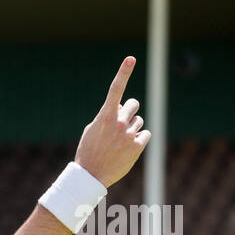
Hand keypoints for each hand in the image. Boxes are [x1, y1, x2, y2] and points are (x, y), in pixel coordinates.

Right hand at [74, 56, 151, 187]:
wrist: (90, 176)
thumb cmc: (89, 150)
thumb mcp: (92, 129)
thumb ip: (108, 115)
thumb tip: (124, 106)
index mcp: (105, 116)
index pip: (116, 90)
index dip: (123, 72)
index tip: (131, 58)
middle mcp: (118, 122)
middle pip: (133, 105)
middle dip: (129, 111)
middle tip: (121, 122)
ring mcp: (128, 134)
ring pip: (139, 121)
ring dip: (132, 128)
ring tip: (120, 142)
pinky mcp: (137, 146)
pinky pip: (145, 134)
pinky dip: (139, 139)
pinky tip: (128, 148)